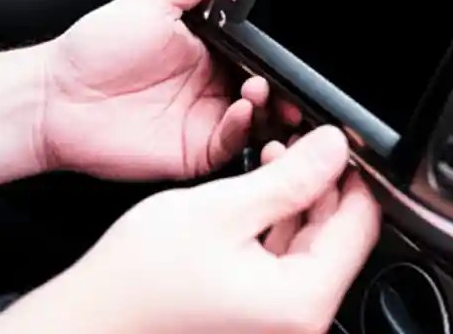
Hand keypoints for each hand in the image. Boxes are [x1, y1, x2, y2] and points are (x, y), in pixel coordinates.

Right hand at [0, 126, 381, 333]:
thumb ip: (289, 178)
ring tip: (272, 155)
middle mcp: (298, 321)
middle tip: (300, 137)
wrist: (91, 318)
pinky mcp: (255, 317)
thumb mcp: (221, 209)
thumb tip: (334, 149)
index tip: (337, 137)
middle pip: (338, 236)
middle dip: (322, 181)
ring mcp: (277, 322)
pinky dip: (276, 225)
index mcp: (301, 300)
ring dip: (297, 199)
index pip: (361, 225)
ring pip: (311, 247)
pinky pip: (284, 264)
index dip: (353, 171)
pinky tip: (253, 194)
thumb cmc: (137, 280)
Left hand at [39, 0, 279, 179]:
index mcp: (208, 47)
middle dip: (285, 85)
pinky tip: (240, 110)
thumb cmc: (94, 49)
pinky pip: (234, 146)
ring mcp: (205, 119)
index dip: (280, 51)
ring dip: (271, 109)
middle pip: (268, 88)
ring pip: (259, 121)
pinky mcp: (195, 151)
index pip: (260, 49)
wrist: (55, 97)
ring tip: (261, 90)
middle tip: (285, 77)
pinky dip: (245, 130)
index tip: (295, 45)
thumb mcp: (151, 1)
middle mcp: (212, 84)